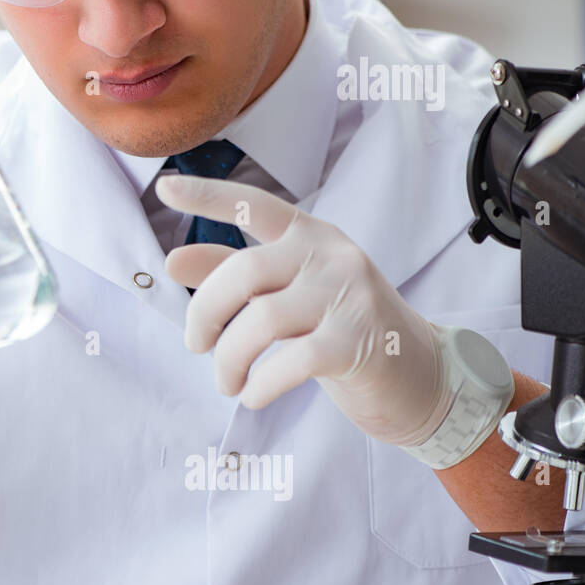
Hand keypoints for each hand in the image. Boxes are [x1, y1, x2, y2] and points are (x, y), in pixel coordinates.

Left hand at [154, 174, 451, 446]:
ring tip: (227, 383)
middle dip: (204, 313)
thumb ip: (231, 273)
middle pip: (243, 271)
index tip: (165, 188)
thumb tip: (171, 261)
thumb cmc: (339, 327)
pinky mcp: (359, 342)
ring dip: (229, 359)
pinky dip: (261, 384)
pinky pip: (292, 361)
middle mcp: (330, 254)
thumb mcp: (285, 292)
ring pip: (262, 320)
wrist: (418, 375)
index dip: (208, 195)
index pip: (254, 204)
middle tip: (196, 345)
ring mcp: (349, 295)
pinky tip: (253, 396)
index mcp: (308, 234)